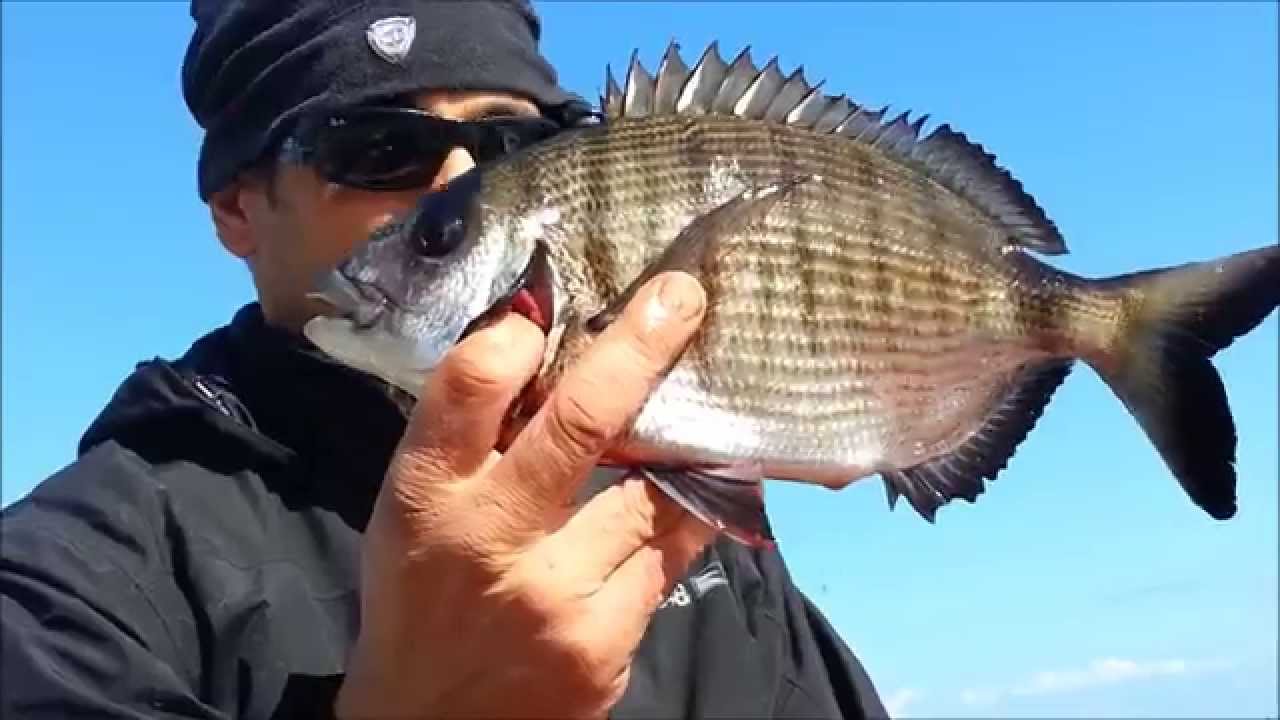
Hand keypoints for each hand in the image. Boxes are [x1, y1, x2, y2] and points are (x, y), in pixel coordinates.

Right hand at [334, 271, 715, 719]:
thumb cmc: (422, 597)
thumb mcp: (415, 510)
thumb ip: (469, 439)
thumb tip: (545, 347)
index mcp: (426, 494)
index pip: (471, 382)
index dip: (519, 332)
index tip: (551, 311)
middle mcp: (489, 538)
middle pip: (580, 422)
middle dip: (641, 350)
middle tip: (681, 300)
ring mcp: (556, 595)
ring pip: (652, 496)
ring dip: (680, 453)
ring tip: (698, 419)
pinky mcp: (606, 642)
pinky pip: (670, 557)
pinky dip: (682, 522)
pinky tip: (685, 505)